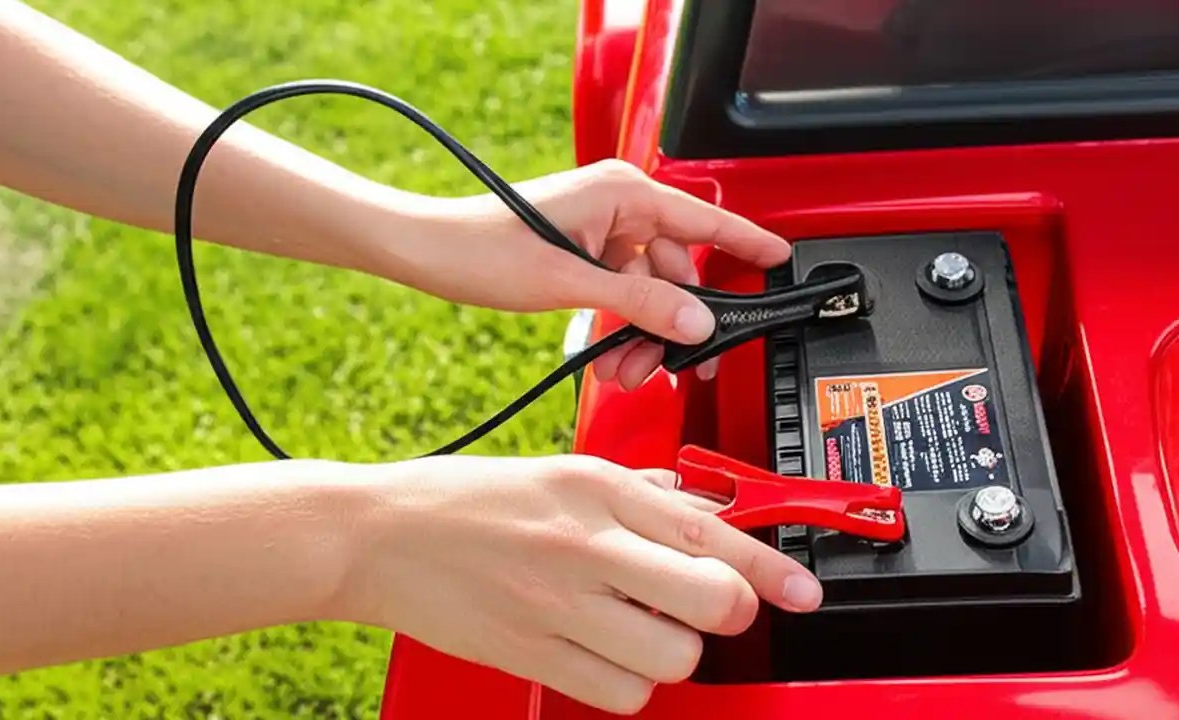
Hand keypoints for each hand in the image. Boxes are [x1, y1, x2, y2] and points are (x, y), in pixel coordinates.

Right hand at [340, 453, 822, 714]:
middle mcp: (585, 544)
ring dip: (673, 649)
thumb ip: (632, 491)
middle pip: (709, 599)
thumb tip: (694, 504)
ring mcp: (558, 604)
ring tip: (643, 627)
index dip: (771, 566)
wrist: (376, 537)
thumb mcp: (555, 470)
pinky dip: (628, 683)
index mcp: (594, 487)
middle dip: (727, 609)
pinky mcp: (532, 654)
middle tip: (708, 604)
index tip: (801, 589)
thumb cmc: (461, 500)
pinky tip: (607, 653)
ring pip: (671, 655)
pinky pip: (619, 693)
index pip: (708, 528)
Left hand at [370, 160, 790, 389]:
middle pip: (678, 268)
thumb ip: (642, 303)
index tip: (781, 261)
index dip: (748, 245)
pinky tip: (613, 356)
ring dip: (644, 332)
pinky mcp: (585, 250)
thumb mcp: (573, 283)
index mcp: (625, 193)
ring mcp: (602, 228)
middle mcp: (619, 204)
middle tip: (676, 363)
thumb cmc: (484, 248)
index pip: (705, 221)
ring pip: (650, 288)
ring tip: (628, 369)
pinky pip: (624, 290)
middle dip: (674, 322)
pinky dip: (622, 324)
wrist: (429, 251)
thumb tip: (694, 322)